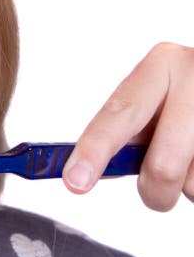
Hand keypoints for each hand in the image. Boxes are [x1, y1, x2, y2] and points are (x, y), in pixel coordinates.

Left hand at [62, 42, 193, 210]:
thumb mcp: (155, 100)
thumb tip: (83, 172)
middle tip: (155, 190)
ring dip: (189, 187)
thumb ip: (126, 131)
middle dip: (153, 189)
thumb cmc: (186, 100)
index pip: (120, 114)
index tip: (74, 181)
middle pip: (163, 163)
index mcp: (162, 65)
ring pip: (192, 183)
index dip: (95, 150)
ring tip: (193, 159)